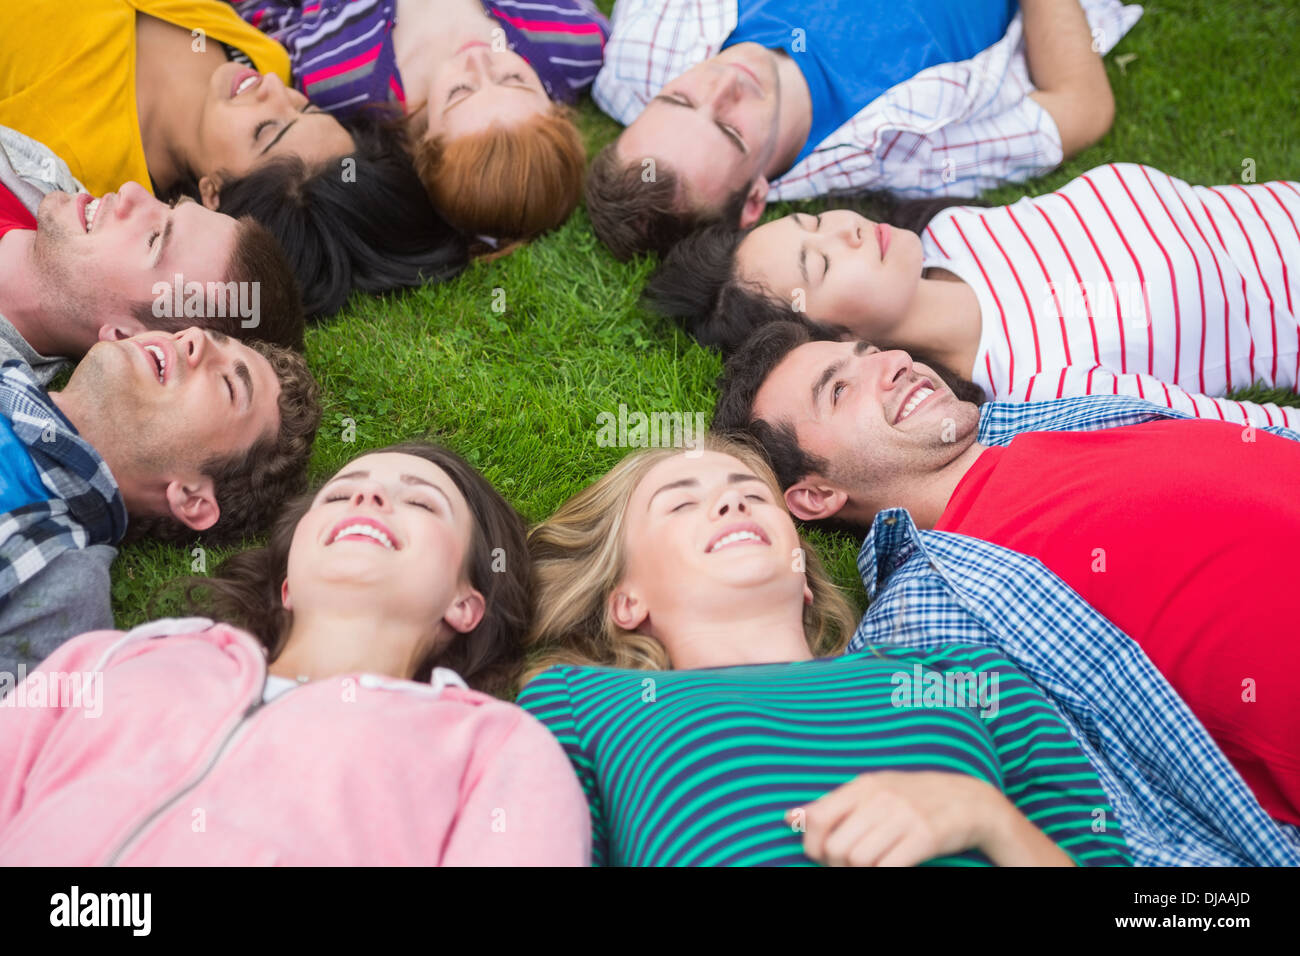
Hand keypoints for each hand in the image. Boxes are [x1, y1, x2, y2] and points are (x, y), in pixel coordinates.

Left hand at [788, 771, 1015, 866]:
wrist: (970, 800)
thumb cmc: (913, 798)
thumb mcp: (872, 791)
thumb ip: (832, 805)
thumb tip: (789, 817)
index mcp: (864, 785)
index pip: (819, 818)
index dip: (813, 846)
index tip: (822, 856)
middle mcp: (882, 797)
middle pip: (838, 847)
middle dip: (838, 865)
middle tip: (851, 866)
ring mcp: (905, 816)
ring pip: (859, 861)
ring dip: (862, 872)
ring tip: (873, 866)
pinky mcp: (925, 836)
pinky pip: (888, 867)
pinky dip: (884, 873)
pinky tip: (890, 867)